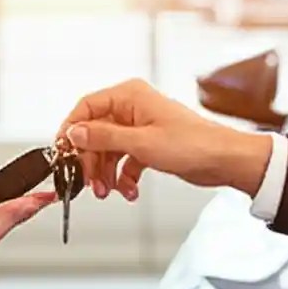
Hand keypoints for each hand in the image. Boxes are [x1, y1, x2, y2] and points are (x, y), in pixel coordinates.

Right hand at [59, 79, 272, 199]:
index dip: (71, 130)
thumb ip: (104, 137)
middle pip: (95, 133)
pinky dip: (124, 177)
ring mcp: (140, 127)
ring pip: (109, 150)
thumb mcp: (141, 143)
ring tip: (109, 192)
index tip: (62, 152)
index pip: (87, 107)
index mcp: (129, 96)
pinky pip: (125, 160)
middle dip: (92, 161)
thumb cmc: (193, 145)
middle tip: (90, 184)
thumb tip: (75, 132)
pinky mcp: (149, 145)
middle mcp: (132, 108)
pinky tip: (129, 191)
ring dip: (106, 173)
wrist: (225, 160)